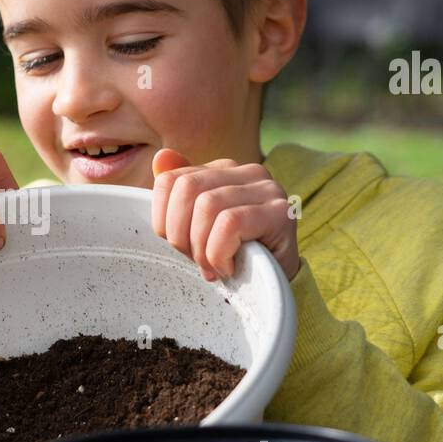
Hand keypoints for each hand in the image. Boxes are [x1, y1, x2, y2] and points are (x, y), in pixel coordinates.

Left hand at [151, 148, 298, 281]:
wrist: (277, 284)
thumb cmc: (235, 256)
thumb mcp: (198, 228)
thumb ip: (179, 194)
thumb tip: (161, 157)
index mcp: (221, 171)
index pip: (170, 180)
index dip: (162, 219)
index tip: (178, 246)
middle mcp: (246, 172)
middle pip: (187, 188)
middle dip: (180, 234)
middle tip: (194, 260)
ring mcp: (267, 189)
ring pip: (207, 205)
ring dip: (201, 248)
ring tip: (212, 268)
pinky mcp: (280, 212)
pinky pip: (230, 223)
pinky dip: (219, 252)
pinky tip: (228, 268)